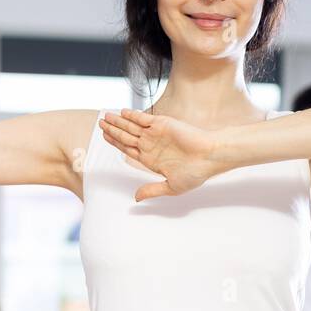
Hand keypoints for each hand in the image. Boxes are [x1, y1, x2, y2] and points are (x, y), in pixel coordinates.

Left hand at [99, 109, 221, 200]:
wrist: (210, 157)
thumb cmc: (195, 173)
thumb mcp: (170, 187)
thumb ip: (152, 190)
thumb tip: (136, 198)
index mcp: (151, 159)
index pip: (127, 149)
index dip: (115, 143)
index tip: (105, 137)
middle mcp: (151, 145)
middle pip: (126, 136)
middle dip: (112, 130)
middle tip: (100, 123)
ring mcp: (156, 134)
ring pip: (132, 126)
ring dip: (118, 121)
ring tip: (106, 116)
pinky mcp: (163, 124)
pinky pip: (144, 118)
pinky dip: (132, 115)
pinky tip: (122, 112)